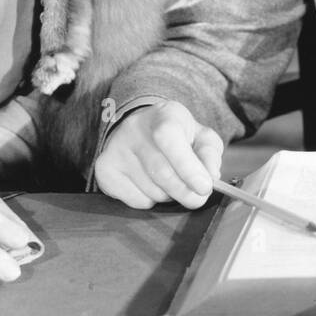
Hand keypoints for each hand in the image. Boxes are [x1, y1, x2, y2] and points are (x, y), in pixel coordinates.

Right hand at [93, 101, 223, 210]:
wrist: (142, 128)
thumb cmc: (179, 136)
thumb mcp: (202, 137)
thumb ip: (210, 154)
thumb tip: (210, 177)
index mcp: (164, 115)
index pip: (169, 138)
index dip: (188, 167)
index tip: (205, 187)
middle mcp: (134, 129)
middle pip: (162, 173)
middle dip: (186, 192)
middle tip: (198, 197)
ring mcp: (115, 149)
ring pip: (151, 191)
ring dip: (169, 195)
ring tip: (170, 180)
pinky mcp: (104, 169)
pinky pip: (136, 201)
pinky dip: (151, 200)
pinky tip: (151, 183)